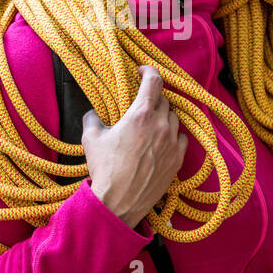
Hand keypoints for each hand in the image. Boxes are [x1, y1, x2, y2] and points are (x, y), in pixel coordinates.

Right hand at [82, 65, 187, 227]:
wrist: (118, 202)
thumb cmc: (104, 170)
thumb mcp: (90, 138)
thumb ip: (92, 118)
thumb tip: (94, 113)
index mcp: (140, 115)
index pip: (154, 80)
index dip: (148, 70)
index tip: (142, 71)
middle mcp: (160, 125)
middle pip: (164, 99)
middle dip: (152, 98)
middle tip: (141, 104)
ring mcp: (172, 142)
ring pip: (173, 118)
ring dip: (163, 116)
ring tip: (150, 124)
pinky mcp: (177, 159)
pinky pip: (181, 138)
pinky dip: (173, 135)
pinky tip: (162, 141)